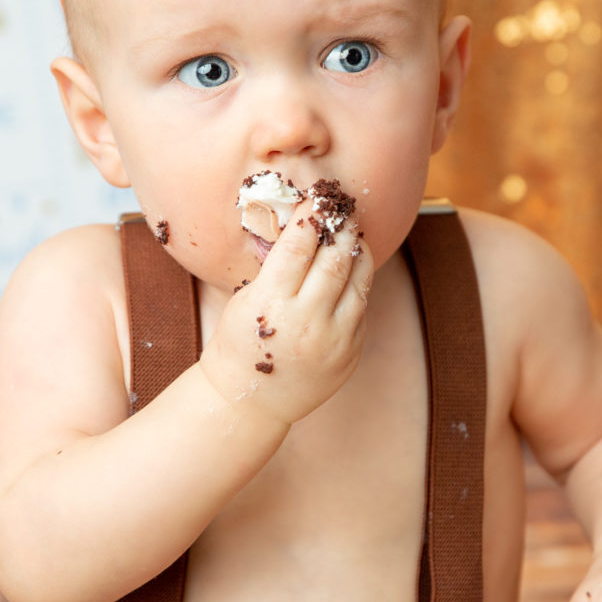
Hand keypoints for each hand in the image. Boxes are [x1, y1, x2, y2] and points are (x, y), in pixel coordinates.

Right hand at [199, 200, 373, 425]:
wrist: (250, 401)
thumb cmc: (239, 343)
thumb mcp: (245, 299)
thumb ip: (275, 268)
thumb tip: (303, 227)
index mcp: (271, 303)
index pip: (298, 246)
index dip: (310, 217)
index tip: (316, 200)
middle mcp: (306, 321)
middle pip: (334, 259)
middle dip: (341, 229)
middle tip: (343, 211)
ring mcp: (333, 339)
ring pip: (358, 281)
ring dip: (358, 252)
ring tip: (354, 237)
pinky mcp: (350, 352)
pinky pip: (362, 308)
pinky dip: (359, 285)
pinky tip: (353, 272)